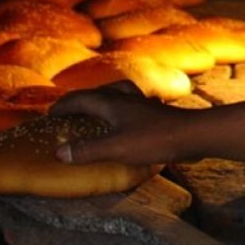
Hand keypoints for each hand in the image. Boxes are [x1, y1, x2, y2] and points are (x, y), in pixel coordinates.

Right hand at [49, 82, 186, 165]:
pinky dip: (123, 110)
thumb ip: (87, 150)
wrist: (194, 135)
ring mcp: (144, 105)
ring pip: (119, 94)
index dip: (64, 105)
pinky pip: (133, 106)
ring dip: (104, 99)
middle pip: (100, 92)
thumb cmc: (155, 139)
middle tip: (71, 109)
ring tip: (98, 109)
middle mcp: (127, 99)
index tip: (50, 113)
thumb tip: (59, 152)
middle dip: (82, 99)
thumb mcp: (116, 147)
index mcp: (113, 102)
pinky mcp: (157, 114)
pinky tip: (128, 121)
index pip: (82, 98)